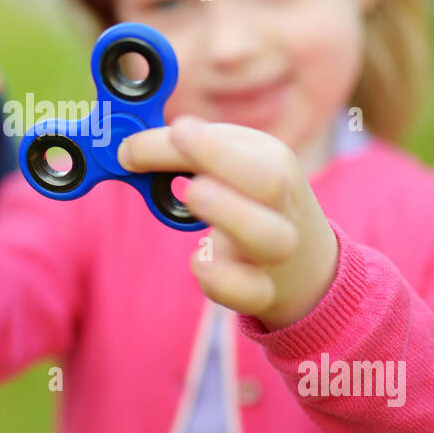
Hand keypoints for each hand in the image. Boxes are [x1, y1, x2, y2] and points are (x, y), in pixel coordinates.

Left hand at [118, 115, 339, 328]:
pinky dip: (224, 280)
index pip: (236, 143)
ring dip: (228, 213)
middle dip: (220, 162)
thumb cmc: (249, 202)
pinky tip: (198, 262)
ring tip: (192, 197)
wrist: (305, 266)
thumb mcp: (229, 166)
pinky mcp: (265, 292)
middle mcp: (281, 203)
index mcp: (271, 161)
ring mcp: (277, 251)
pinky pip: (251, 291)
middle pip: (268, 181)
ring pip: (267, 236)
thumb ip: (181, 153)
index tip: (140, 144)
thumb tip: (129, 146)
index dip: (195, 140)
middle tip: (176, 160)